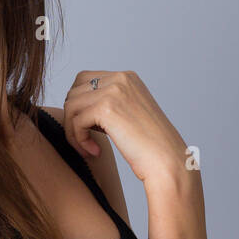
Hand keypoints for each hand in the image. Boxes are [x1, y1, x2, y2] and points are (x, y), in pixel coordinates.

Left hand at [62, 71, 189, 186]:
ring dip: (73, 131)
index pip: (83, 80)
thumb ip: (105, 102)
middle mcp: (120, 78)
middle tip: (84, 139)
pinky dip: (78, 140)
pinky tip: (94, 152)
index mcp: (126, 77)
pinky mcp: (106, 108)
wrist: (167, 161)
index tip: (88, 127)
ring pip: (70, 106)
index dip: (79, 105)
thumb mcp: (127, 112)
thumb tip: (73, 102)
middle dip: (73, 117)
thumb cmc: (148, 145)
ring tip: (88, 148)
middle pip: (73, 91)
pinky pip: (76, 122)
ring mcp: (113, 91)